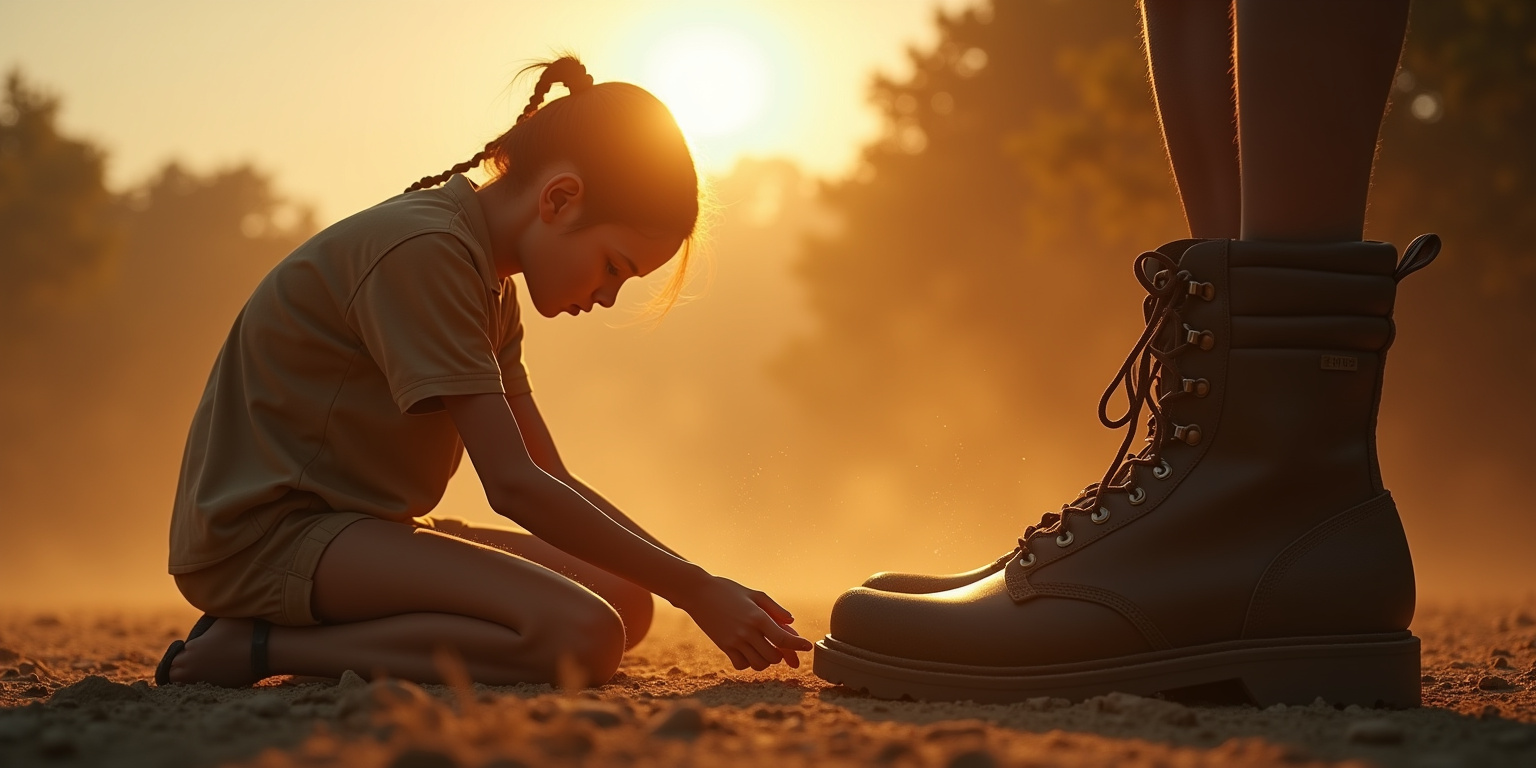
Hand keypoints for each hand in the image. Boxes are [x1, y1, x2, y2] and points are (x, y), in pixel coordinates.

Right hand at [673, 576, 813, 670]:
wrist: (698, 593)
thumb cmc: (729, 590)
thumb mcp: (754, 594)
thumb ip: (775, 609)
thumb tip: (791, 623)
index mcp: (758, 617)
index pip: (783, 639)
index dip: (798, 646)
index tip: (807, 647)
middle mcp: (747, 632)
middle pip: (773, 657)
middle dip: (781, 655)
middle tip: (780, 647)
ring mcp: (734, 641)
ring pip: (758, 664)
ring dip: (766, 660)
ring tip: (764, 649)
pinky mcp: (723, 646)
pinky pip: (741, 664)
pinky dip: (748, 662)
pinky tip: (748, 652)